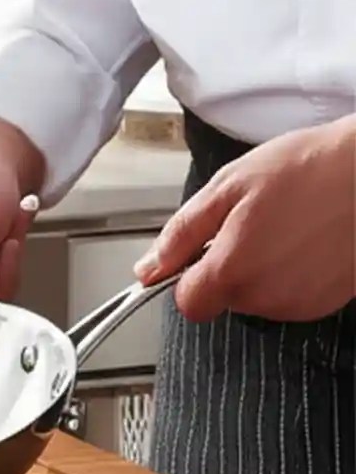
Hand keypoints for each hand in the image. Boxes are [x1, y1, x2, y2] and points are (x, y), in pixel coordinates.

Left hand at [134, 115, 355, 322]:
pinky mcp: (326, 304)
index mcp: (233, 271)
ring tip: (285, 226)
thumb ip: (181, 235)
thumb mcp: (227, 188)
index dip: (187, 277)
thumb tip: (147, 270)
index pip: (188, 303)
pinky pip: (289, 298)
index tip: (200, 251)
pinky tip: (306, 240)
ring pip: (256, 299)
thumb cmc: (308, 168)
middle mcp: (265, 298)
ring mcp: (299, 304)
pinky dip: (289, 275)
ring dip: (259, 270)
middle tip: (251, 222)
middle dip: (226, 267)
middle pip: (223, 299)